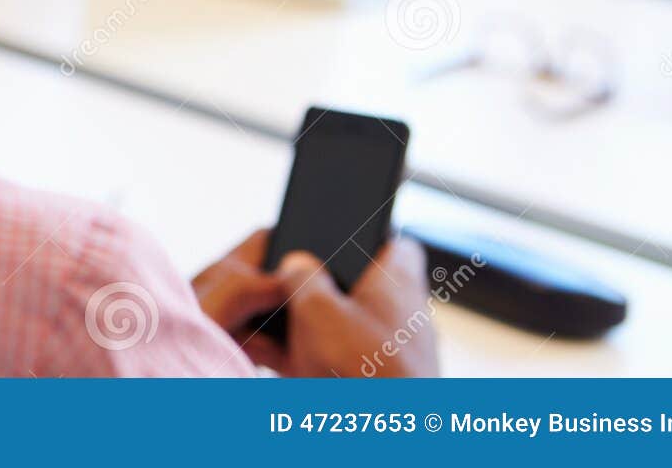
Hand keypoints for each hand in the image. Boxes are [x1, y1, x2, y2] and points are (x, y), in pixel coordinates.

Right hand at [196, 230, 438, 376]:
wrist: (380, 437)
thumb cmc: (364, 371)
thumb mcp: (317, 309)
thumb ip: (301, 277)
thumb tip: (295, 264)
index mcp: (400, 282)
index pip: (396, 243)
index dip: (366, 234)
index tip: (333, 233)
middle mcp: (404, 316)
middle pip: (358, 286)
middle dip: (317, 287)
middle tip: (283, 287)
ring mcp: (392, 355)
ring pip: (342, 328)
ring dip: (306, 328)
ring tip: (266, 327)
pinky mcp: (375, 387)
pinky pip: (335, 362)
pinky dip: (306, 360)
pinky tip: (271, 360)